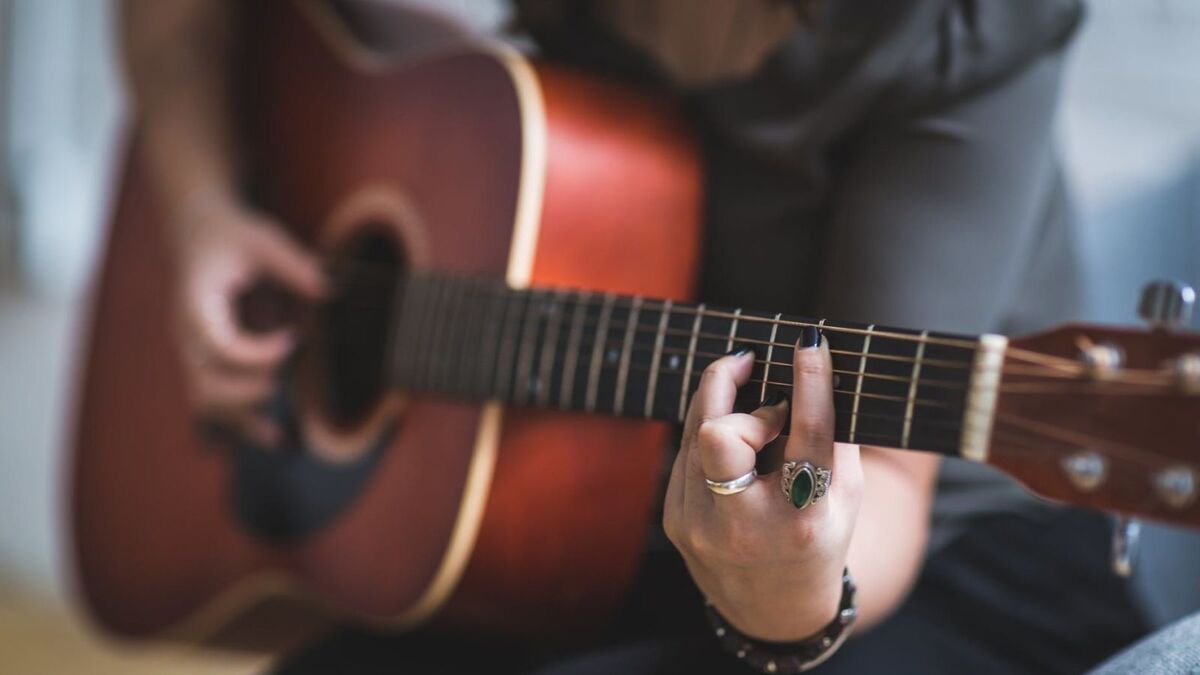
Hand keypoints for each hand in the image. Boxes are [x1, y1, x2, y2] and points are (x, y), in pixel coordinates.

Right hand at [168, 190, 325, 445]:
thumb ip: (295, 264)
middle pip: (204, 384)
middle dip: (247, 394)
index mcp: (196, 303)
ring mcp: (194, 353)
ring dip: (242, 419)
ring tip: (283, 435)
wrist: (198, 235)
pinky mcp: (206, 363)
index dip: (257, 354)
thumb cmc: (233, 236)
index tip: (296, 341)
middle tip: (285, 383)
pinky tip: (278, 437)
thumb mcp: (264, 239)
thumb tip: (330, 289)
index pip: (218, 345)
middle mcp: (188, 334)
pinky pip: (214, 404)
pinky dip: (241, 423)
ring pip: (205, 402)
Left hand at [663, 333, 863, 641]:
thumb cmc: (819, 535)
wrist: (772, 608)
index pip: (807, 438)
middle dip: (733, 390)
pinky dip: (709, 429)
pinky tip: (732, 434)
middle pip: (720, 434)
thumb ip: (832, 435)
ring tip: (749, 395)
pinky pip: (684, 448)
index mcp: (803, 520)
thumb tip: (812, 365)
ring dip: (723, 401)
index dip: (810, 384)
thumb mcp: (844, 495)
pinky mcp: (674, 517)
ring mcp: (700, 524)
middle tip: (754, 365)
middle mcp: (746, 526)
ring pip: (694, 429)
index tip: (809, 343)